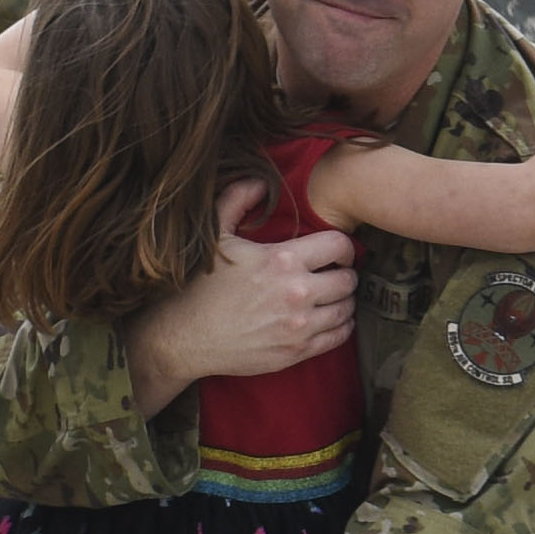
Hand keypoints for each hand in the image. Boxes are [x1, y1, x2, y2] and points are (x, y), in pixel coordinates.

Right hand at [125, 181, 353, 413]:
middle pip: (348, 280)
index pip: (339, 246)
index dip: (344, 247)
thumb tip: (259, 182)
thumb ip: (237, 201)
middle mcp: (296, 292)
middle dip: (345, 274)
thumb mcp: (216, 237)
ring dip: (344, 301)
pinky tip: (331, 320)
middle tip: (335, 275)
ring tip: (333, 298)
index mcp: (281, 260)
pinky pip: (338, 336)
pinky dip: (341, 327)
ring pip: (346, 309)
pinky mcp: (296, 351)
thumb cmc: (200, 286)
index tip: (337, 252)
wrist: (185, 336)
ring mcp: (298, 325)